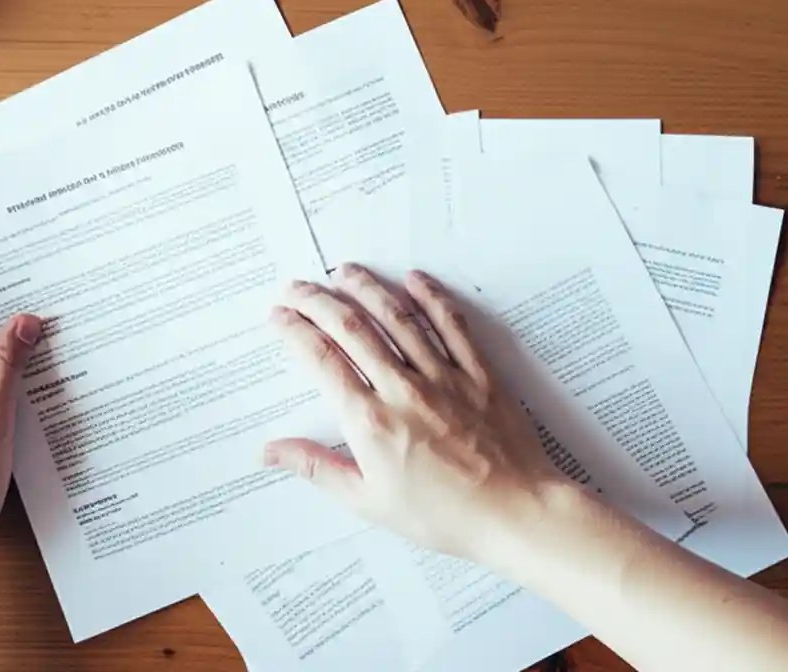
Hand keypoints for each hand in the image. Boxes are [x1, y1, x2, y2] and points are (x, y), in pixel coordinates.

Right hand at [263, 264, 565, 565]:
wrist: (515, 514)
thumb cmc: (446, 515)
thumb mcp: (369, 501)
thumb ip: (318, 467)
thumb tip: (271, 451)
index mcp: (370, 421)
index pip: (321, 360)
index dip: (294, 331)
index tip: (279, 317)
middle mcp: (403, 389)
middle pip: (351, 328)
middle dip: (318, 300)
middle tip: (298, 287)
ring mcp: (443, 376)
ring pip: (397, 317)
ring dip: (367, 288)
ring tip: (345, 272)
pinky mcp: (478, 374)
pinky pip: (451, 325)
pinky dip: (431, 297)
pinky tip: (415, 280)